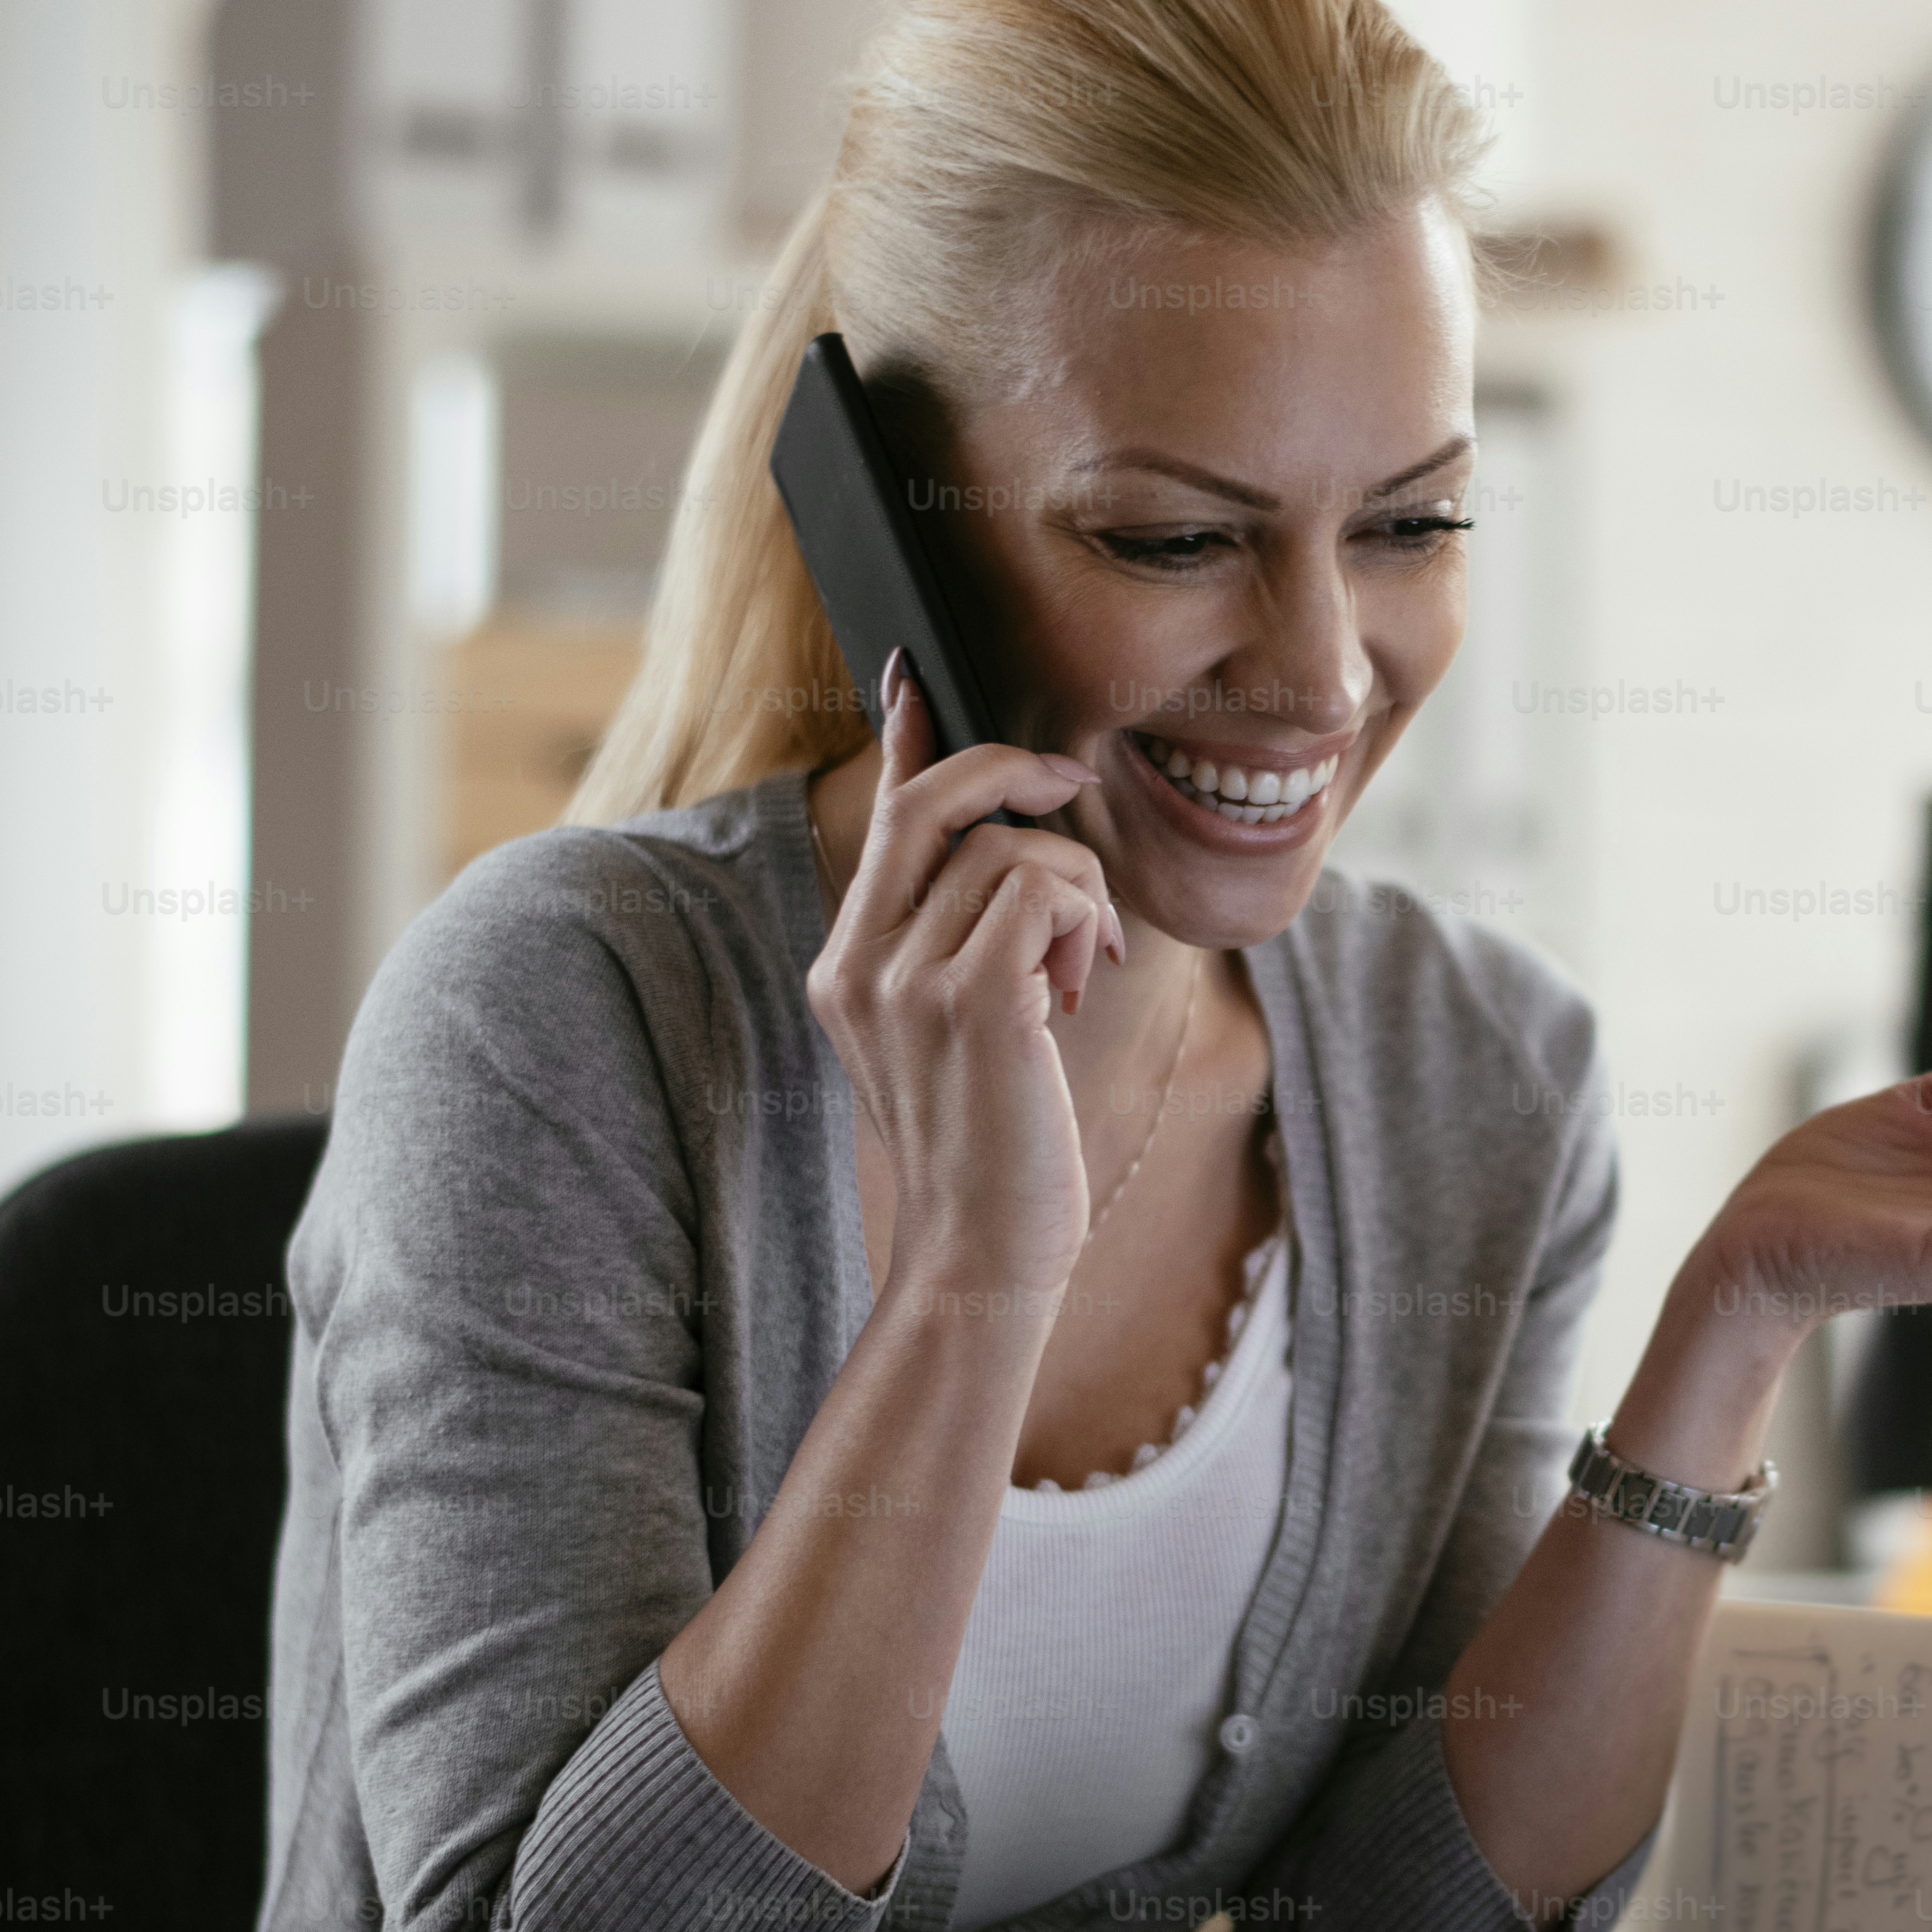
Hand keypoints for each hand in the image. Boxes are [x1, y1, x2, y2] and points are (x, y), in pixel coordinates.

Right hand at [802, 652, 1121, 1306]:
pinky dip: (1082, 914)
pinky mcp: (973, 1001)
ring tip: (1082, 959)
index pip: (878, 819)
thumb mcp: (957, 1028)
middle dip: (1012, 771)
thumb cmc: (990, 1144)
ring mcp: (908, 982)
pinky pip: (1041, 888)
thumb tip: (1008, 851)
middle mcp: (861, 964)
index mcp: (848, 965)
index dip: (902, 738)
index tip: (912, 677)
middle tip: (1065, 790)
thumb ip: (962, 939)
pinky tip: (1083, 975)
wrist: (981, 1254)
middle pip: (934, 802)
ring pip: (1009, 846)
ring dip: (1075, 885)